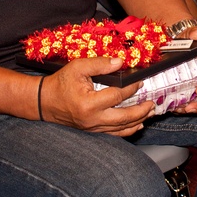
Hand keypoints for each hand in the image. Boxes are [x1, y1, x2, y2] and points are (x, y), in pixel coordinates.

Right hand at [41, 57, 155, 136]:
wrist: (44, 102)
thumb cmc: (60, 83)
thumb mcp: (77, 67)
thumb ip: (100, 64)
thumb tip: (120, 62)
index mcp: (89, 103)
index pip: (117, 96)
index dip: (131, 88)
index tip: (141, 82)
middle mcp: (92, 119)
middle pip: (124, 117)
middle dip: (141, 110)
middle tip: (152, 103)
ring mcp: (92, 128)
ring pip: (121, 128)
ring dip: (138, 121)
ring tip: (150, 112)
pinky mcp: (92, 131)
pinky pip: (113, 134)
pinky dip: (127, 130)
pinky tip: (137, 125)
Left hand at [173, 27, 196, 114]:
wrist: (181, 39)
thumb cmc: (190, 36)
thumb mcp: (192, 32)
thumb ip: (195, 33)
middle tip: (188, 109)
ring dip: (190, 109)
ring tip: (177, 110)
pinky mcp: (188, 90)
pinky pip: (188, 102)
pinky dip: (180, 107)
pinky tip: (171, 106)